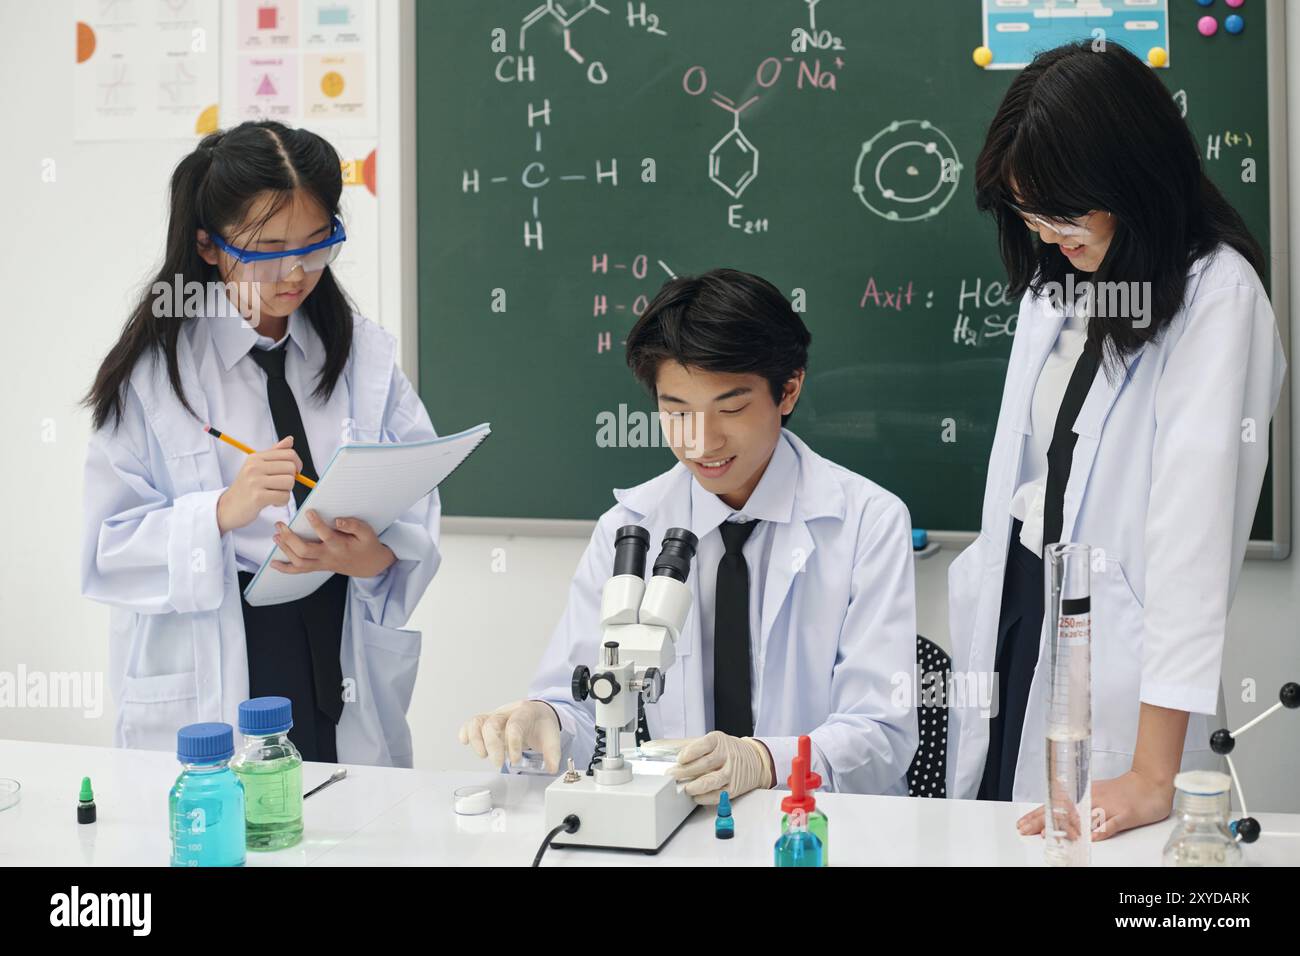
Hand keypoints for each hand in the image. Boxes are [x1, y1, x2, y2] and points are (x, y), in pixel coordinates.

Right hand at [216, 436, 301, 532]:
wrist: (228, 507)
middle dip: (291, 479)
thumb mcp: (257, 467)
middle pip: (291, 467)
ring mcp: (255, 481)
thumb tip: (290, 439)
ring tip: (274, 494)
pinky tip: (272, 502)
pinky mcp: (258, 497)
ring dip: (286, 491)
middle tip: (280, 486)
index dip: (297, 464)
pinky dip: (281, 502)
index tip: (293, 473)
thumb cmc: (246, 487)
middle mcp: (254, 467)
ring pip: (289, 482)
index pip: (289, 453)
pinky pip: (284, 497)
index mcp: (256, 457)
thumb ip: (274, 453)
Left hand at [271, 510, 396, 577]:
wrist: (369, 565)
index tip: (308, 512)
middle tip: (280, 525)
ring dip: (285, 549)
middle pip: (305, 551)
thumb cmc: (367, 546)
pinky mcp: (318, 567)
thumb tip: (337, 520)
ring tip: (276, 535)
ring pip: (299, 562)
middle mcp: (328, 556)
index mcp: (340, 546)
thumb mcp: (367, 533)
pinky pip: (300, 571)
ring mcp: (322, 563)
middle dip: (290, 538)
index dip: (316, 524)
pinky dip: (285, 569)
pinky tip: (274, 563)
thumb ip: (353, 525)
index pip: (326, 536)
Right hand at [459, 700, 561, 773]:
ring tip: (483, 755)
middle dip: (493, 746)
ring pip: (478, 721)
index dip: (513, 744)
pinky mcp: (486, 721)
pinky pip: (471, 723)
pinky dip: (466, 732)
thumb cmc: (541, 725)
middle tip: (499, 763)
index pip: (515, 725)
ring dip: (476, 740)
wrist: (537, 713)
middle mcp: (507, 712)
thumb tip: (551, 769)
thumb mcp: (552, 736)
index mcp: (525, 712)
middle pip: (492, 723)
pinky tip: (465, 742)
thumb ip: (552, 754)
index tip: (515, 760)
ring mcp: (495, 716)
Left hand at [665, 731, 773, 805]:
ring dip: (696, 786)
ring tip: (685, 788)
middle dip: (685, 771)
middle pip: (705, 764)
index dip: (691, 752)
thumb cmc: (728, 751)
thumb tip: (674, 759)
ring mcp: (731, 772)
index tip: (680, 759)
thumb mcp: (715, 742)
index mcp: (719, 741)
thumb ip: (696, 748)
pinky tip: (696, 797)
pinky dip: (706, 798)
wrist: (755, 760)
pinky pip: (719, 794)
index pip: (705, 745)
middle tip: (672, 776)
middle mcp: (727, 755)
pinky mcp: (734, 787)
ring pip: (712, 780)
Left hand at [1016, 770, 1175, 840]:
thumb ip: (1080, 806)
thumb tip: (1059, 816)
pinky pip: (1112, 823)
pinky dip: (1102, 830)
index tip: (1023, 824)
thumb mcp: (1097, 794)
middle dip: (1042, 822)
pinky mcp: (1126, 814)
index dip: (1038, 815)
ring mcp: (1109, 807)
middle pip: (1063, 812)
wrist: (1150, 782)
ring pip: (1085, 818)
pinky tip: (1091, 837)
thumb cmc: (1123, 791)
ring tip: (1052, 835)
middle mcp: (1093, 800)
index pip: (1056, 805)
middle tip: (1027, 830)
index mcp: (1085, 795)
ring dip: (1067, 827)